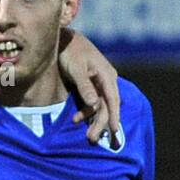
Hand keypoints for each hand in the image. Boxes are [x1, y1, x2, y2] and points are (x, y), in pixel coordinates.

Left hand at [58, 29, 120, 144]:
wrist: (64, 40)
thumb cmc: (71, 51)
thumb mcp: (76, 68)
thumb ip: (85, 86)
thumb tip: (94, 104)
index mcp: (107, 75)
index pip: (113, 99)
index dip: (114, 116)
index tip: (114, 130)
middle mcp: (107, 80)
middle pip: (107, 106)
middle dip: (101, 124)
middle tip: (93, 139)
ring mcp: (100, 84)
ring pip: (101, 107)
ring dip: (94, 121)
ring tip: (87, 137)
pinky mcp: (91, 87)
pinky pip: (93, 104)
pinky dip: (85, 112)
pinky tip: (76, 119)